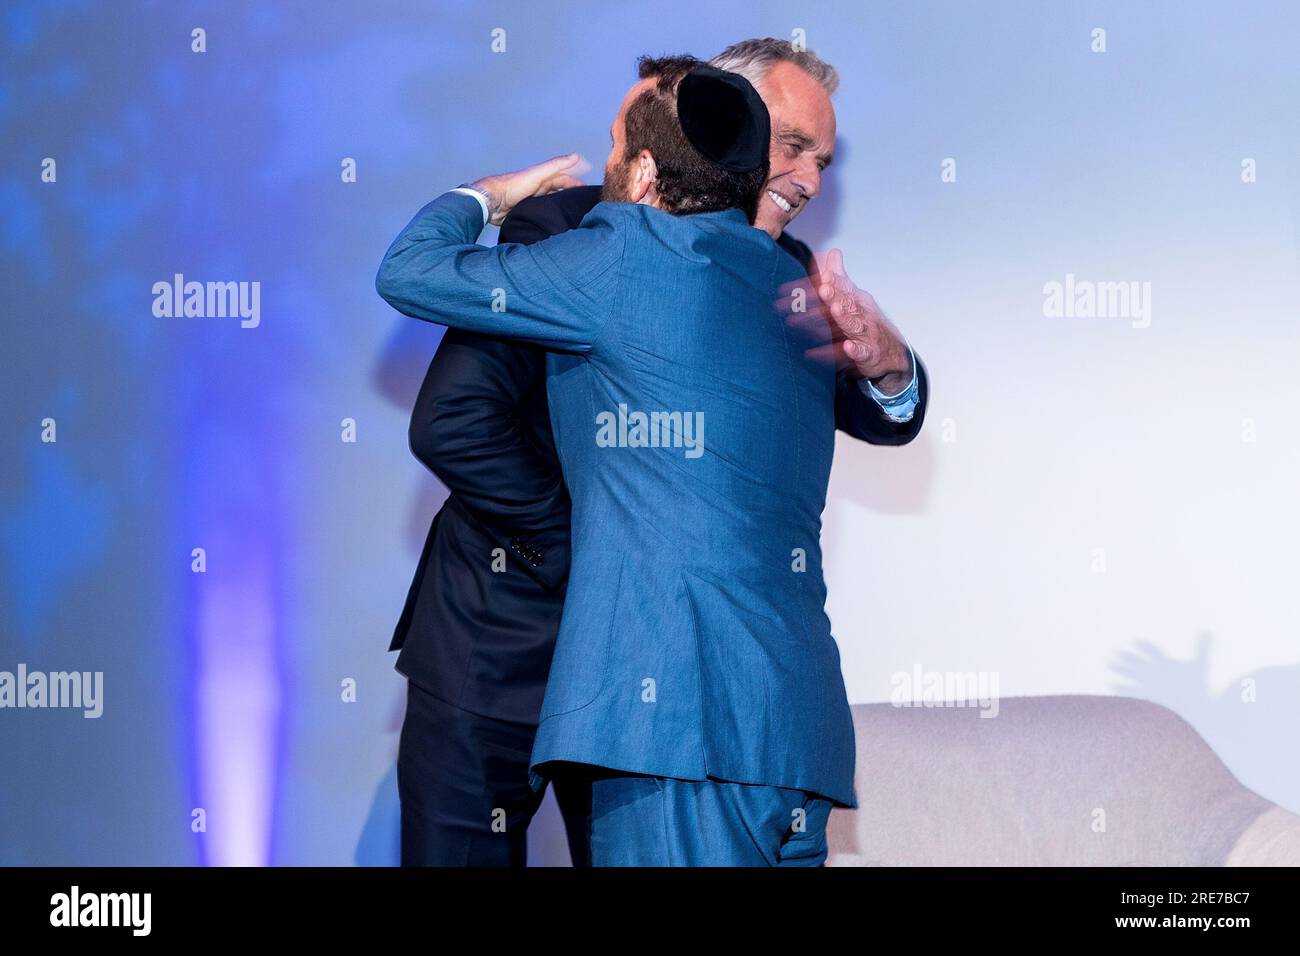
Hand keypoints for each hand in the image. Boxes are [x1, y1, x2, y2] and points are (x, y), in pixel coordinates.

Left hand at [472, 153, 589, 225]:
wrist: (492, 202)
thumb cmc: (514, 186)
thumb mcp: (538, 174)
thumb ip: (556, 165)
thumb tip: (576, 155)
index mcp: (541, 179)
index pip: (563, 180)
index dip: (575, 183)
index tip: (588, 191)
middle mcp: (537, 189)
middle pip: (558, 192)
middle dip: (570, 196)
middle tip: (583, 206)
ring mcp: (531, 201)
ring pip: (550, 204)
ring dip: (560, 208)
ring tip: (572, 217)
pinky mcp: (525, 213)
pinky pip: (541, 215)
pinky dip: (549, 218)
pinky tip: (555, 224)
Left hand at [786, 248, 911, 389]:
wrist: (890, 353)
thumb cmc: (866, 323)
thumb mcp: (854, 299)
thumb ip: (840, 278)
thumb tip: (832, 252)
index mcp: (856, 299)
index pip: (843, 287)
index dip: (833, 281)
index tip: (822, 274)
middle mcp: (862, 313)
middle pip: (847, 303)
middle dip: (835, 295)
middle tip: (823, 288)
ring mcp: (866, 333)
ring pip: (853, 324)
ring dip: (844, 317)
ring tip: (834, 310)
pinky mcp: (868, 353)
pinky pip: (861, 352)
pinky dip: (854, 350)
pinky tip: (847, 347)